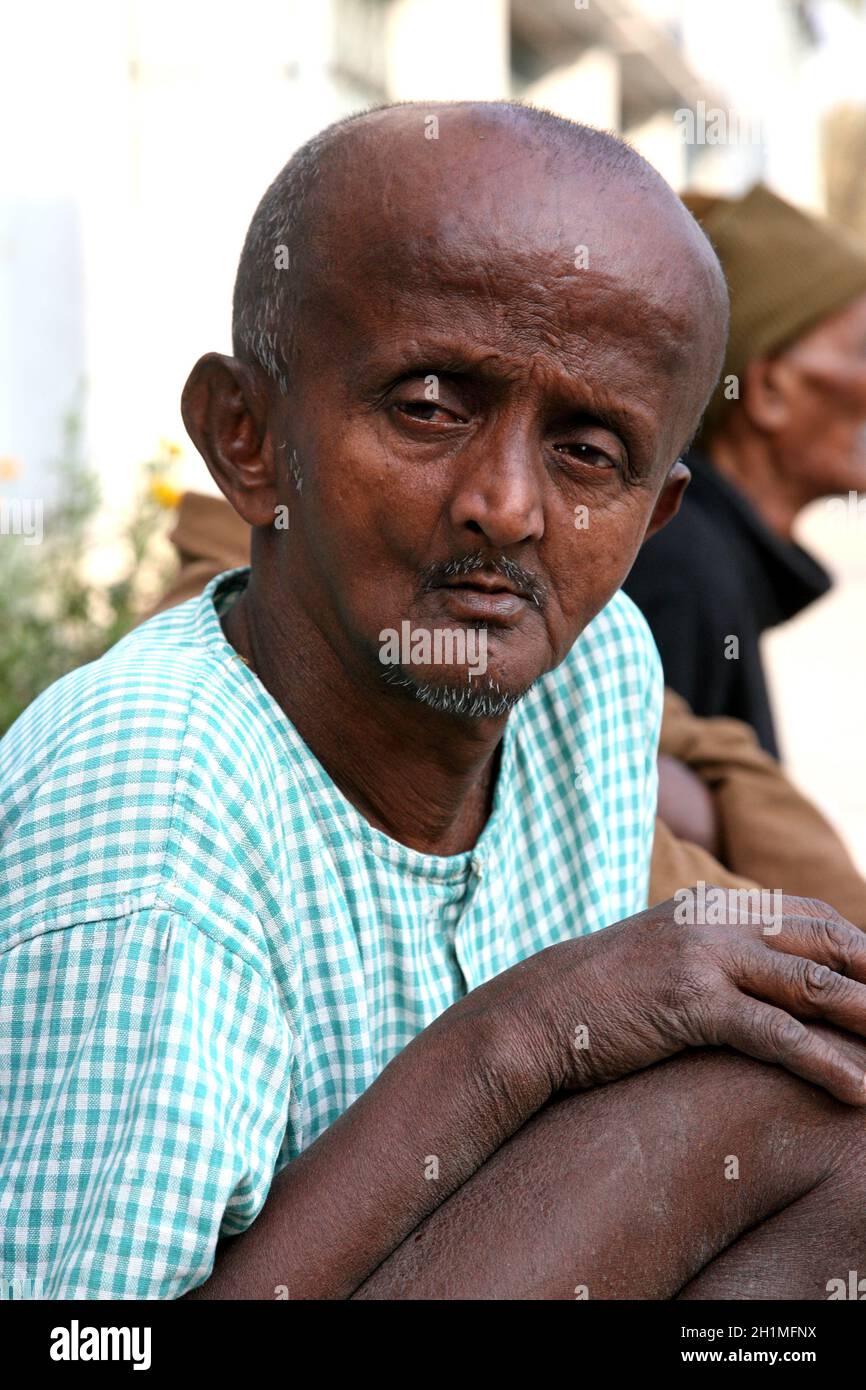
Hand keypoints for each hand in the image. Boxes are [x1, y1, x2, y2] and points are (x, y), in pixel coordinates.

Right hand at [500, 893, 865, 1104]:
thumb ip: (715, 955)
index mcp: (714, 907)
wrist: (537, 1012)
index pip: (814, 918)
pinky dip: (823, 1062)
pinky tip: (856, 1090)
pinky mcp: (691, 1002)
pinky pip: (774, 1033)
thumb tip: (763, 978)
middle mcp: (717, 921)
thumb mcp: (664, 956)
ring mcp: (705, 957)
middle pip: (828, 942)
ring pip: (813, 983)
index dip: (861, 948)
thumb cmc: (602, 996)